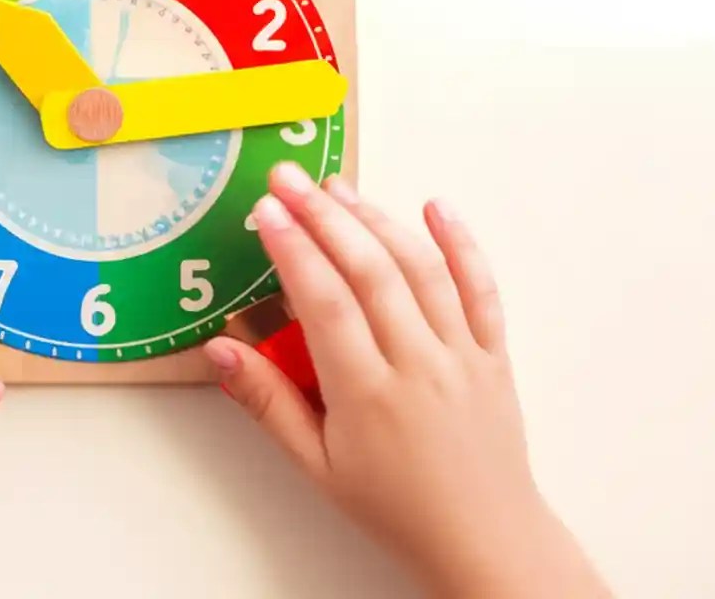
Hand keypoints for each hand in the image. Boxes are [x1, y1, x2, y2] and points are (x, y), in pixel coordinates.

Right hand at [205, 163, 609, 597]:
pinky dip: (461, 242)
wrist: (484, 537)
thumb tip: (221, 352)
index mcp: (367, 395)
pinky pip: (481, 288)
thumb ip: (269, 403)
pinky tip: (435, 206)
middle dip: (324, 215)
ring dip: (377, 219)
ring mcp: (461, 354)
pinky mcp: (493, 353)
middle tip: (289, 177)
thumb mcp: (316, 466)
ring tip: (338, 186)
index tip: (266, 210)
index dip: (293, 250)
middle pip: (370, 271)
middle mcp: (418, 364)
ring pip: (421, 269)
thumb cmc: (392, 505)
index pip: (325, 303)